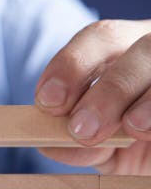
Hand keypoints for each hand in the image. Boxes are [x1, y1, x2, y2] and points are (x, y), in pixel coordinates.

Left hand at [34, 19, 150, 173]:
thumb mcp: (103, 150)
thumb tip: (49, 142)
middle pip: (140, 49)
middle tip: (83, 129)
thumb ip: (75, 146)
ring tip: (134, 128)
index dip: (71, 64)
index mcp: (127, 51)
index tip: (48, 101)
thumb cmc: (135, 151)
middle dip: (109, 89)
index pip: (100, 37)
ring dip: (150, 99)